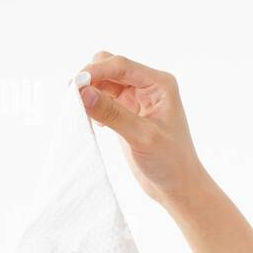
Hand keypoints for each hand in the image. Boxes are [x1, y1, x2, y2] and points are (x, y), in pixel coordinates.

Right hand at [75, 51, 208, 206]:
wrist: (177, 186)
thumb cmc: (170, 162)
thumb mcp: (141, 137)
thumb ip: (112, 114)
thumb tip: (83, 92)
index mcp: (160, 84)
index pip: (121, 66)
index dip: (95, 71)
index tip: (74, 84)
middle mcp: (148, 86)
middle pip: (110, 67)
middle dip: (90, 78)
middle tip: (74, 98)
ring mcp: (137, 98)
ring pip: (103, 82)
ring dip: (89, 92)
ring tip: (82, 112)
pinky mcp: (126, 112)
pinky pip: (103, 98)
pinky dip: (92, 105)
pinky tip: (94, 123)